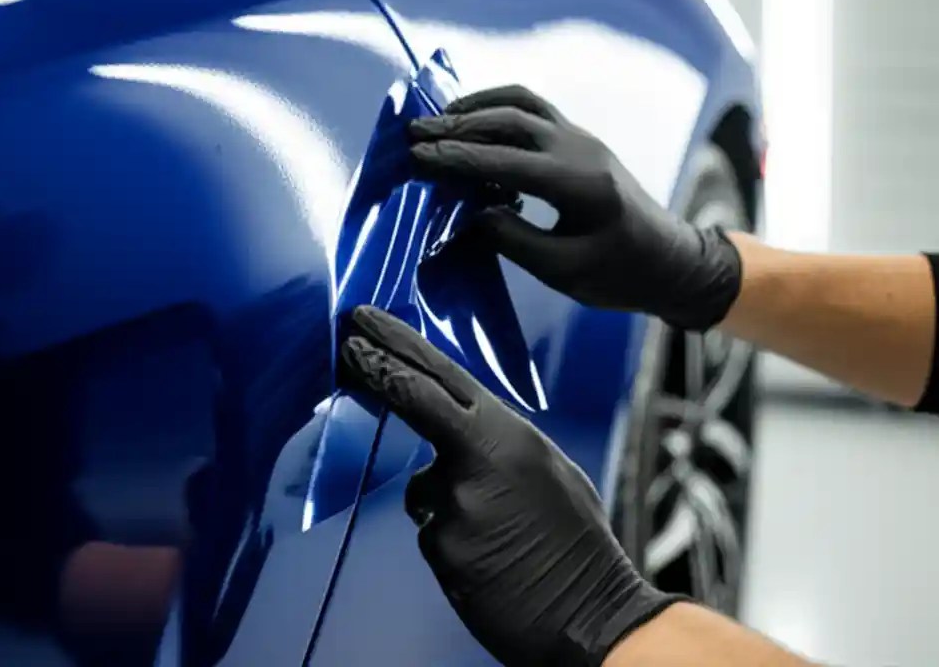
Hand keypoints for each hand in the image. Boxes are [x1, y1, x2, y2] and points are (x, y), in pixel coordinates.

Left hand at [339, 306, 681, 666]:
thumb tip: (461, 436)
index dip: (395, 346)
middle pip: (412, 398)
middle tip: (348, 348)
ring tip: (500, 536)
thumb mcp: (548, 471)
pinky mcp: (442, 549)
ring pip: (425, 491)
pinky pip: (434, 534)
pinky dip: (456, 544)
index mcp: (508, 435)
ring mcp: (454, 505)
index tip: (362, 324)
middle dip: (375, 367)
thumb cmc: (576, 542)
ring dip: (448, 506)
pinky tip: (492, 562)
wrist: (591, 615)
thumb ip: (498, 446)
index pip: (440, 377)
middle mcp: (477, 461)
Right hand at [409, 85, 741, 330]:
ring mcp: (582, 139)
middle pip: (508, 121)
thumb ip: (514, 239)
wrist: (671, 260)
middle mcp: (580, 149)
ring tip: (438, 120)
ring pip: (521, 104)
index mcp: (579, 185)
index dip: (457, 158)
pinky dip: (498, 107)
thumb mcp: (563, 271)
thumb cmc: (620, 275)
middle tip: (413, 133)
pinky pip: (533, 109)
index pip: (505, 160)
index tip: (417, 158)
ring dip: (476, 107)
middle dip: (457, 126)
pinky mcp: (580, 140)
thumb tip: (470, 212)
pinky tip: (472, 119)